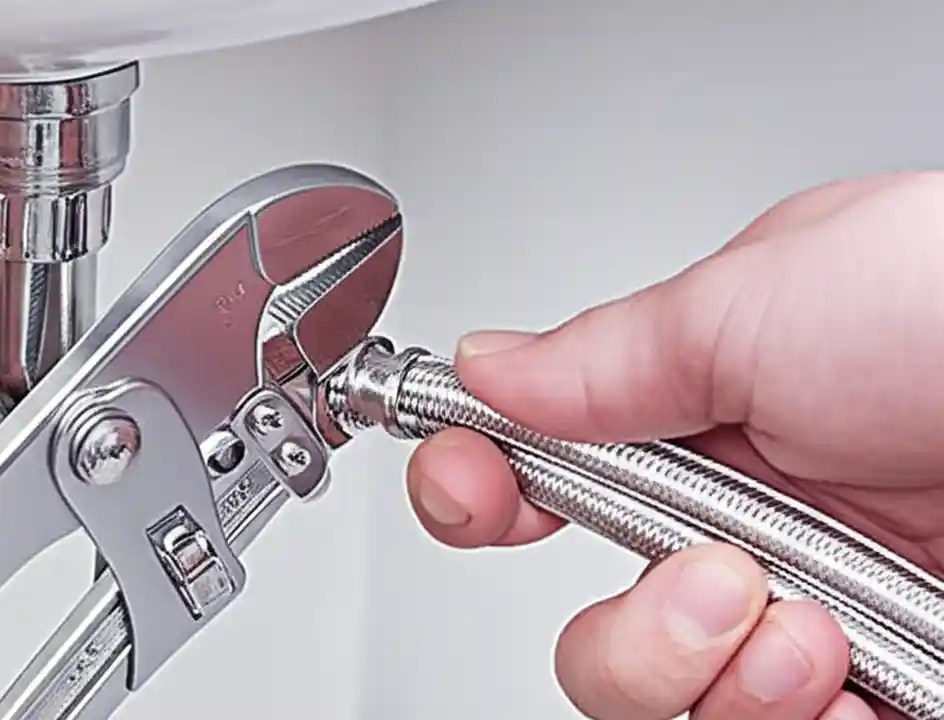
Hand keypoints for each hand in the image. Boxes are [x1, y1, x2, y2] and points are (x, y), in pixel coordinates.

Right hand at [407, 172, 943, 718]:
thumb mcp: (764, 295)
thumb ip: (608, 355)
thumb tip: (486, 373)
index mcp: (707, 423)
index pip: (545, 478)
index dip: (481, 492)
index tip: (469, 495)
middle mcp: (751, 532)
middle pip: (599, 637)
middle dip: (632, 632)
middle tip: (713, 575)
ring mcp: (815, 622)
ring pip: (669, 706)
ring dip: (714, 676)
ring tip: (803, 623)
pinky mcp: (874, 689)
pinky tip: (846, 673)